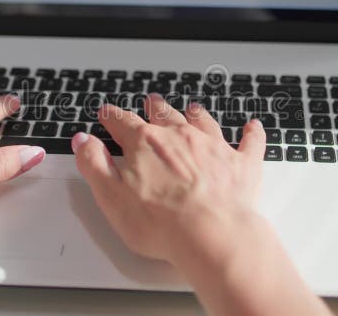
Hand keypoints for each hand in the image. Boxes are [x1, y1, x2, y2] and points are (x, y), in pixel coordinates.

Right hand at [71, 95, 331, 315]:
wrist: (211, 235)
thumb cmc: (162, 222)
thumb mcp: (110, 196)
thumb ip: (94, 164)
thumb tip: (83, 142)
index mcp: (145, 143)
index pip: (123, 122)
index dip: (112, 117)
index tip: (108, 113)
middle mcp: (180, 136)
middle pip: (164, 115)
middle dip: (154, 108)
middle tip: (150, 101)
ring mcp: (212, 146)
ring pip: (203, 121)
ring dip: (196, 114)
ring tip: (193, 108)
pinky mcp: (240, 164)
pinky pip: (248, 142)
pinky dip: (251, 133)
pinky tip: (253, 126)